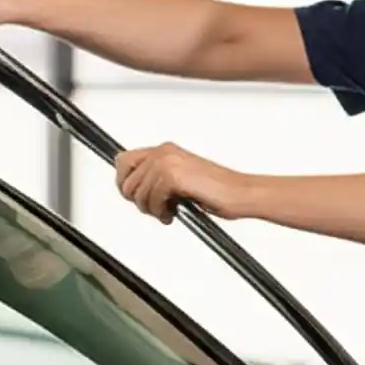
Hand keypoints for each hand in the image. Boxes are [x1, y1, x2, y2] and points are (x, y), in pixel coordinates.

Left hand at [115, 143, 251, 223]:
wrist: (240, 193)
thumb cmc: (218, 189)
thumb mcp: (181, 179)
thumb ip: (158, 179)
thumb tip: (135, 190)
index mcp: (165, 150)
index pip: (124, 160)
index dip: (124, 182)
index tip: (134, 197)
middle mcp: (164, 153)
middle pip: (126, 180)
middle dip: (137, 200)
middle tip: (155, 208)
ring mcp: (167, 163)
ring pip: (137, 193)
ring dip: (151, 209)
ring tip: (168, 212)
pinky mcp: (173, 177)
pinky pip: (151, 201)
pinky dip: (161, 213)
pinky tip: (174, 213)